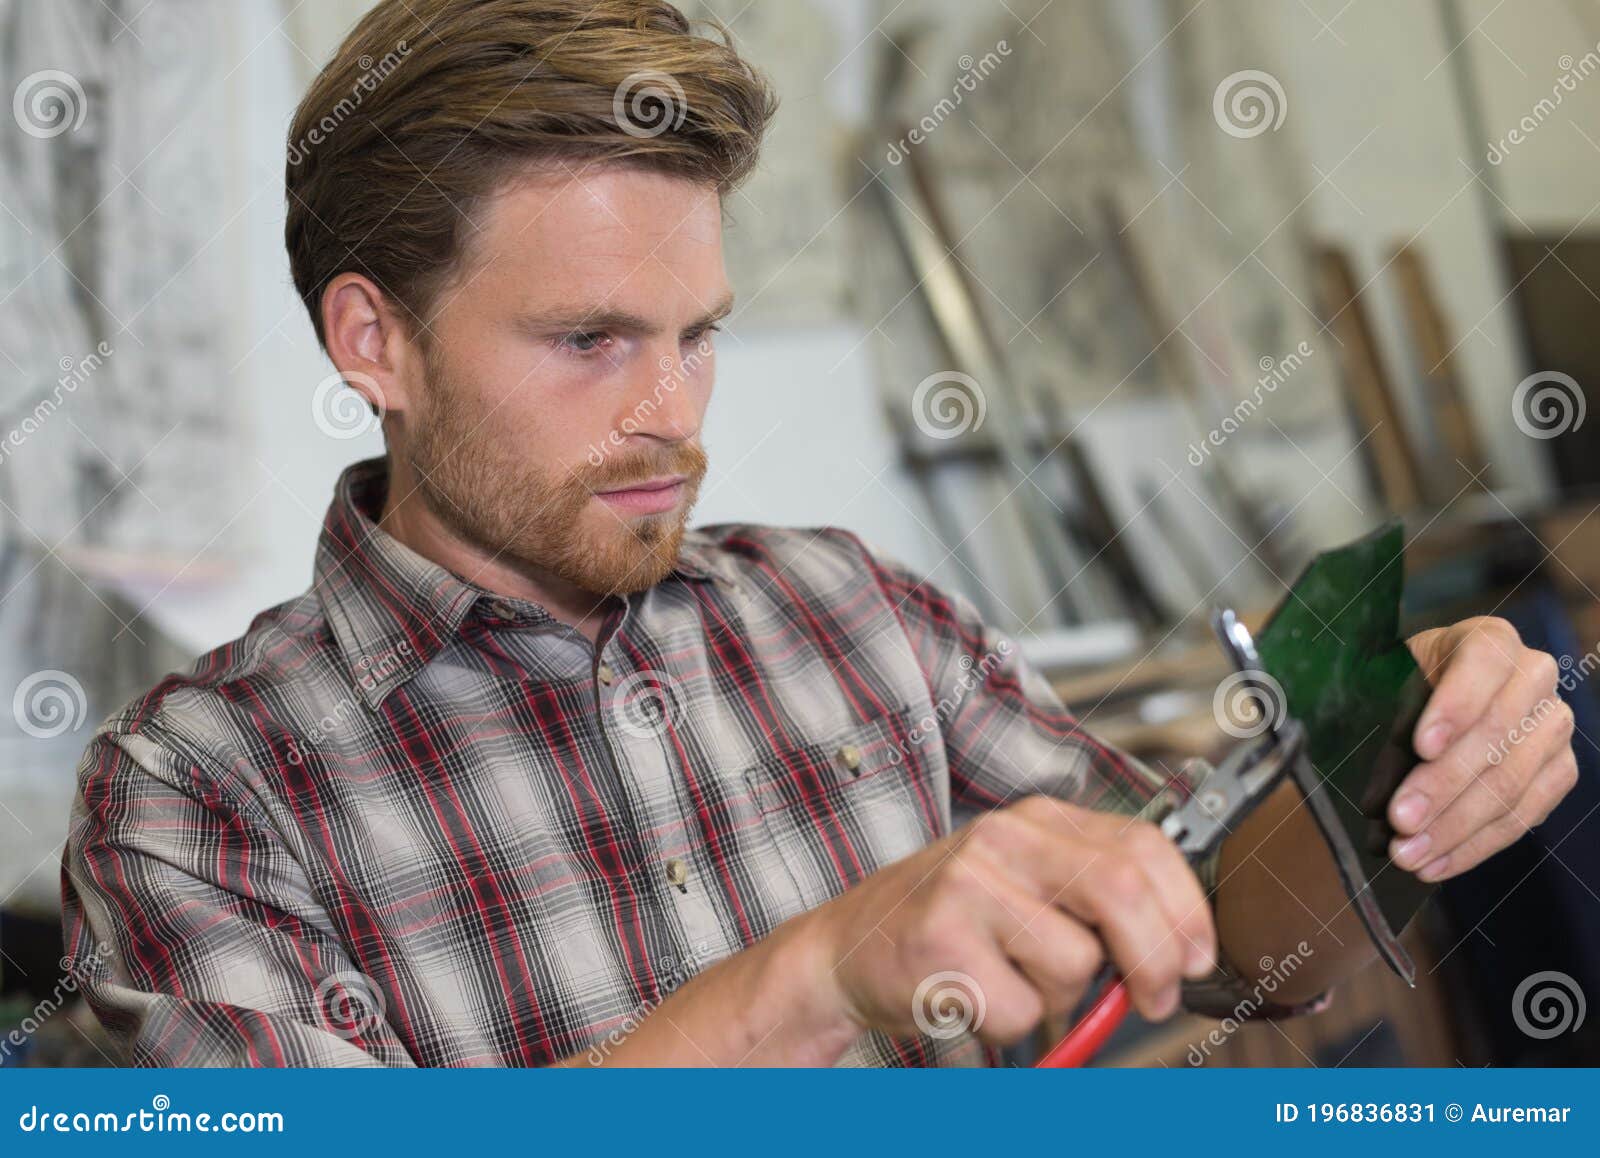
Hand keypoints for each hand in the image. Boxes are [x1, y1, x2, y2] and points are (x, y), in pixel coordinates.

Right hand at [805, 795, 1216, 1046]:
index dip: (1186, 908)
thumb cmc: (947, 924)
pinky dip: (1009, 1024)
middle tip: (1154, 998)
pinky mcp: (941, 938)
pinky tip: (975, 996)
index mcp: (1036, 820)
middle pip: (1121, 890)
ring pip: (1072, 962)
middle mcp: (1004, 839)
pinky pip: (1019, 1007)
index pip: (1142, 845)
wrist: (844, 948)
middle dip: (1155, 959)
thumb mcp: (1024, 887)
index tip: (1198, 957)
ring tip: (1013, 983)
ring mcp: (969, 884)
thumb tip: (1181, 949)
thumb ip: (1094, 900)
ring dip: (1058, 998)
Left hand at [1394, 617, 1579, 880]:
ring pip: (1510, 785)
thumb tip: (1379, 805)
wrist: (1450, 692)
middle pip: (1495, 736)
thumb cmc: (1413, 686)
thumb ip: (1390, 730)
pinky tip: (1436, 864)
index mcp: (1489, 640)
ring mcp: (1554, 725)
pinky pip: (1525, 816)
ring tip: (1407, 855)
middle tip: (1399, 821)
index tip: (1420, 747)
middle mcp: (1534, 677)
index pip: (1481, 665)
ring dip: (1454, 828)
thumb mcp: (1394, 686)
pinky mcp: (1561, 771)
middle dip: (1442, 786)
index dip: (1454, 707)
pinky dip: (1474, 846)